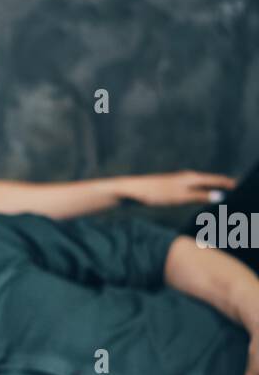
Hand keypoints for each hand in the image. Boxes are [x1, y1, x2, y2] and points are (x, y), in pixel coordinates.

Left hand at [116, 171, 235, 207]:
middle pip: (211, 181)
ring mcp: (180, 182)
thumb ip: (199, 196)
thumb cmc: (154, 193)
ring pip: (202, 184)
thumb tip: (219, 196)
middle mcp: (187, 177)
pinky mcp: (173, 188)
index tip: (242, 186)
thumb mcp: (179, 197)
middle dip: (225, 185)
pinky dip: (203, 192)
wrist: (132, 191)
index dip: (229, 184)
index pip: (216, 180)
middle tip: (238, 190)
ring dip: (214, 189)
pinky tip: (202, 197)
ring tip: (226, 194)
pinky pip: (194, 189)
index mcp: (191, 178)